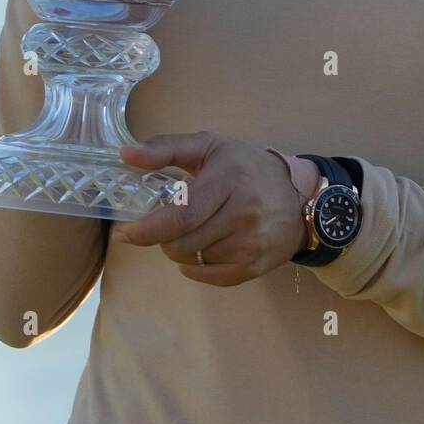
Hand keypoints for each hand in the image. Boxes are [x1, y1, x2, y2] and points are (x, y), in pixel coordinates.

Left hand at [110, 131, 306, 285]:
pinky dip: (196, 267)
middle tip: (169, 224)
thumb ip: (165, 148)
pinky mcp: (255, 266)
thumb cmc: (246, 166)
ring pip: (192, 260)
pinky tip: (203, 248)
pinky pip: (208, 277)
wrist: (298, 196)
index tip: (125, 232)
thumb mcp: (210, 146)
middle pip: (182, 243)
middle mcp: (244, 212)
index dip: (148, 229)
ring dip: (181, 250)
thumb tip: (125, 154)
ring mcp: (251, 243)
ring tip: (195, 230)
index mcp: (229, 178)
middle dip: (163, 238)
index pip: (182, 214)